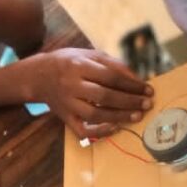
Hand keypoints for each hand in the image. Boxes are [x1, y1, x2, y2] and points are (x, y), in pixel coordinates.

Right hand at [26, 48, 152, 138]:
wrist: (37, 75)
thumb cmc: (67, 62)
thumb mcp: (87, 54)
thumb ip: (111, 63)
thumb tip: (136, 77)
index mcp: (79, 65)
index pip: (111, 76)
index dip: (132, 84)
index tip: (148, 89)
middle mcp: (72, 85)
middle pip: (105, 96)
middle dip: (130, 101)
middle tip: (147, 104)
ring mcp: (68, 103)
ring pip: (95, 114)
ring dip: (119, 117)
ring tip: (137, 116)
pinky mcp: (65, 117)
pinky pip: (82, 130)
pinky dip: (99, 132)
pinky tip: (114, 128)